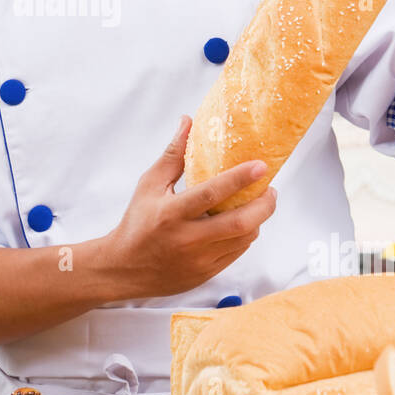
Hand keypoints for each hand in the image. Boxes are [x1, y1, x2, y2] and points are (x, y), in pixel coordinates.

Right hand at [101, 115, 275, 299]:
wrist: (125, 269)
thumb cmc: (137, 222)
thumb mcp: (149, 185)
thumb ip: (173, 155)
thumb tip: (188, 122)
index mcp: (172, 213)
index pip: (211, 194)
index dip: (239, 179)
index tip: (261, 165)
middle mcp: (187, 239)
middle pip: (239, 223)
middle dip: (264, 205)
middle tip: (270, 189)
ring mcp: (199, 260)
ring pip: (244, 239)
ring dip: (258, 219)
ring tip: (260, 203)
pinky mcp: (207, 273)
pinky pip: (238, 252)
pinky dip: (247, 235)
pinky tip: (244, 222)